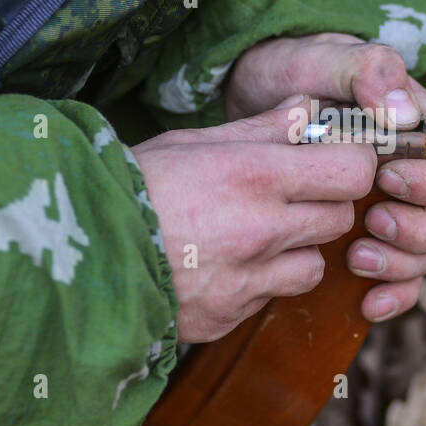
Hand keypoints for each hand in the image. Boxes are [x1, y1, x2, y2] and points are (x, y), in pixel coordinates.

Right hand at [133, 100, 376, 342]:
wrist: (72, 257)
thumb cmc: (129, 186)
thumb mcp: (191, 142)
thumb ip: (260, 128)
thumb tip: (309, 108)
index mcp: (254, 175)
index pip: (352, 171)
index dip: (351, 164)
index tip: (332, 159)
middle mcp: (262, 230)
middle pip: (340, 218)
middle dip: (323, 205)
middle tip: (290, 195)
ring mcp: (248, 280)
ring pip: (313, 266)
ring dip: (297, 251)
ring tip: (254, 236)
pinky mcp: (229, 317)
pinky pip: (270, 299)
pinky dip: (259, 283)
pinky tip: (223, 266)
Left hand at [225, 34, 425, 322]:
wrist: (253, 105)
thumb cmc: (293, 72)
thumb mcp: (319, 58)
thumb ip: (365, 69)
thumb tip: (402, 112)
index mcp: (425, 125)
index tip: (387, 180)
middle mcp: (425, 169)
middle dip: (423, 229)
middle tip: (372, 224)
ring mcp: (405, 208)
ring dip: (405, 264)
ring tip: (354, 259)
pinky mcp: (378, 240)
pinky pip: (408, 279)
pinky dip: (394, 296)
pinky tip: (364, 303)